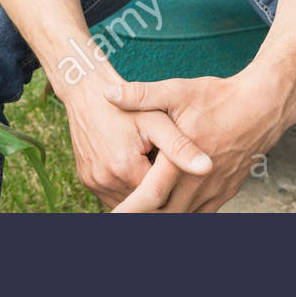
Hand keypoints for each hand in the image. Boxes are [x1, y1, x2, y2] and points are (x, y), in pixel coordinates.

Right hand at [63, 76, 212, 208]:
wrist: (87, 92)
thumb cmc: (126, 105)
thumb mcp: (156, 120)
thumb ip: (181, 147)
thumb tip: (208, 168)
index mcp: (125, 167)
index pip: (161, 195)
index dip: (177, 189)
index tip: (192, 181)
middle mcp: (106, 180)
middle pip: (145, 203)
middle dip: (162, 195)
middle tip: (181, 184)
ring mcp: (94, 182)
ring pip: (130, 204)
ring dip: (146, 197)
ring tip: (161, 178)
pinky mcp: (88, 181)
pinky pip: (114, 197)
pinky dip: (130, 192)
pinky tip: (142, 177)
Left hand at [105, 73, 291, 212]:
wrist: (263, 106)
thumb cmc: (219, 97)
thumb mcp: (177, 91)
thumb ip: (141, 95)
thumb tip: (108, 94)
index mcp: (180, 160)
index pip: (149, 196)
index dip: (129, 210)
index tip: (113, 217)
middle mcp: (198, 181)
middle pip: (164, 214)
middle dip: (141, 218)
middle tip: (120, 218)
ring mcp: (215, 189)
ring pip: (183, 216)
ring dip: (162, 218)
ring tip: (142, 216)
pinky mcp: (226, 190)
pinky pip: (202, 214)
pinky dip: (183, 215)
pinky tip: (170, 211)